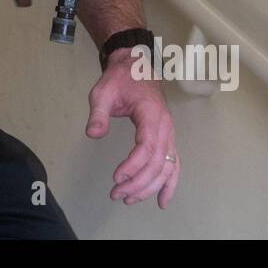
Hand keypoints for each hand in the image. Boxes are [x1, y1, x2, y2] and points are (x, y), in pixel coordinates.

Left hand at [86, 47, 179, 208]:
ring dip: (150, 187)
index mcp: (152, 114)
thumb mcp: (103, 92)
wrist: (136, 66)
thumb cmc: (120, 79)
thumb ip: (98, 114)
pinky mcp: (167, 139)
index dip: (133, 165)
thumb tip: (93, 134)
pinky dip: (169, 184)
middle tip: (116, 194)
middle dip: (138, 183)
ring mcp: (169, 134)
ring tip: (129, 200)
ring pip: (167, 167)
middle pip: (158, 162)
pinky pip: (173, 164)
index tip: (116, 177)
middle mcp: (165, 127)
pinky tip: (162, 201)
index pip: (147, 147)